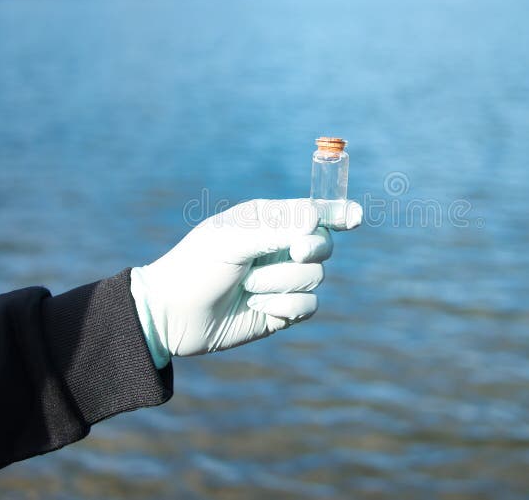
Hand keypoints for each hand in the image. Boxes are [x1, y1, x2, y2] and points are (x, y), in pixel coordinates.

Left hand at [130, 198, 362, 365]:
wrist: (172, 314)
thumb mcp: (231, 239)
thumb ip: (275, 229)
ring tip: (247, 286)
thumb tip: (315, 219)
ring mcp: (283, 281)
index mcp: (269, 221)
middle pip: (324, 245)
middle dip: (312, 248)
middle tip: (295, 250)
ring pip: (316, 277)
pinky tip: (256, 307)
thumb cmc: (196, 266)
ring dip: (281, 282)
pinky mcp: (283, 312)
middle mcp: (280, 248)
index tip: (356, 217)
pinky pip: (308, 306)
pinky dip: (284, 307)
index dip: (339, 214)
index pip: (313, 213)